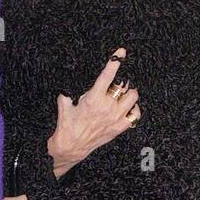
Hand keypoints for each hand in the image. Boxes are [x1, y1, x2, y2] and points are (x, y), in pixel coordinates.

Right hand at [48, 47, 140, 176]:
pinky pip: (135, 115)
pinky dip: (133, 108)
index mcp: (93, 99)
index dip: (115, 61)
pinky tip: (127, 107)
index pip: (108, 75)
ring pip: (133, 97)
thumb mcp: (65, 104)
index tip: (121, 52)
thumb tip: (68, 85)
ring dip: (129, 93)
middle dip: (121, 81)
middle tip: (117, 82)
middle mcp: (107, 107)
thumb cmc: (67, 126)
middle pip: (124, 85)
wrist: (71, 147)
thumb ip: (68, 92)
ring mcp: (115, 118)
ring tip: (122, 93)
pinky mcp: (119, 128)